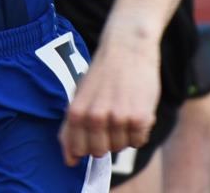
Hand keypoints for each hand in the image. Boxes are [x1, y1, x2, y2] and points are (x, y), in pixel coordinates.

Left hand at [61, 42, 158, 164]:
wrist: (128, 47)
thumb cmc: (102, 73)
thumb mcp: (79, 95)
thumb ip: (72, 127)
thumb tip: (70, 161)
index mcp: (76, 112)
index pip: (77, 150)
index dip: (84, 146)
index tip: (91, 138)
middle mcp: (95, 118)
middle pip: (99, 152)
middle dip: (105, 140)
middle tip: (110, 117)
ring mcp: (118, 119)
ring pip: (120, 147)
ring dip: (123, 134)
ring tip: (123, 109)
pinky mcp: (139, 119)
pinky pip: (138, 141)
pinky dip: (139, 131)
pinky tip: (136, 110)